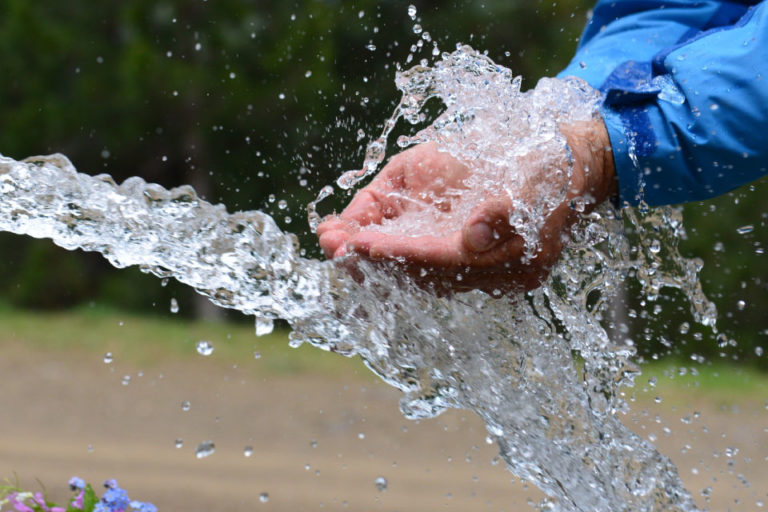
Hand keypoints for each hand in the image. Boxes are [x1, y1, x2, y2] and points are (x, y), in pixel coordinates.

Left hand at [317, 119, 615, 293]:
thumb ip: (504, 210)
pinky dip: (378, 248)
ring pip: (412, 270)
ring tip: (329, 238)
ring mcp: (473, 264)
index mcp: (511, 259)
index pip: (444, 261)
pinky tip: (345, 234)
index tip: (360, 244)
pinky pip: (414, 258)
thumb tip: (471, 237)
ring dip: (368, 258)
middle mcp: (487, 270)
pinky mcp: (458, 251)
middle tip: (330, 245)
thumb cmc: (547, 167)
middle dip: (373, 262)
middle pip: (421, 274)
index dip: (401, 254)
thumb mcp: (535, 179)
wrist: (564, 165)